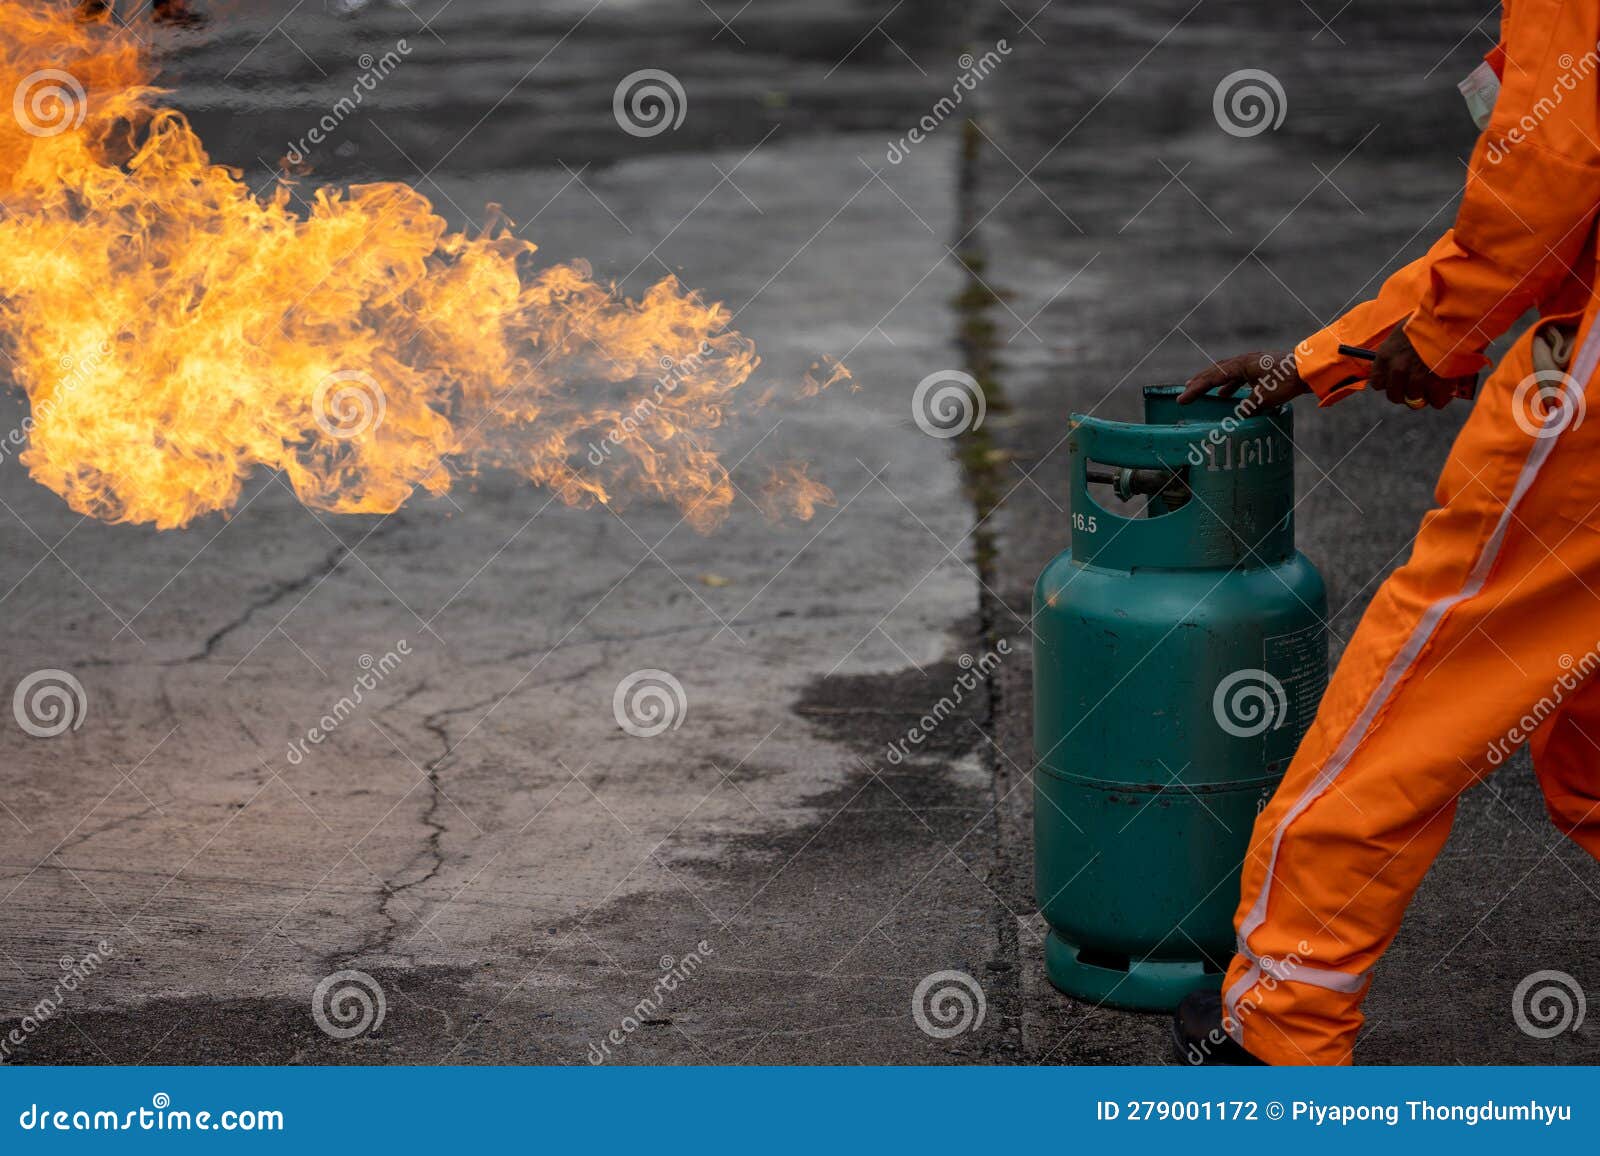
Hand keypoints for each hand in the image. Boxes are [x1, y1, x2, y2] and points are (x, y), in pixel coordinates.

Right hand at [1179, 351, 1310, 409]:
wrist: (1309, 369)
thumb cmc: (1285, 381)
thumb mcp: (1264, 398)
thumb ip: (1247, 407)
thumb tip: (1236, 416)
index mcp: (1240, 365)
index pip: (1212, 378)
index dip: (1195, 390)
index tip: (1182, 399)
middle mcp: (1244, 361)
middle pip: (1215, 371)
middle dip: (1200, 382)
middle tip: (1186, 391)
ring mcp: (1253, 363)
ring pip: (1226, 373)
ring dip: (1214, 383)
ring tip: (1203, 392)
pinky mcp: (1261, 368)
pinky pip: (1238, 376)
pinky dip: (1229, 385)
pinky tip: (1227, 395)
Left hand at [1369, 326, 1471, 409]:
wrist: (1451, 319)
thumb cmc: (1429, 322)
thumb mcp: (1403, 332)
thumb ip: (1397, 351)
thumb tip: (1397, 367)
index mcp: (1385, 356)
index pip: (1377, 383)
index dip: (1389, 383)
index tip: (1398, 380)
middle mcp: (1397, 369)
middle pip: (1394, 396)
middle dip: (1405, 394)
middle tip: (1418, 387)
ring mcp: (1415, 378)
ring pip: (1415, 400)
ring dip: (1425, 395)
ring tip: (1436, 382)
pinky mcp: (1435, 383)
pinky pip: (1436, 402)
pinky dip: (1442, 397)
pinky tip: (1447, 387)